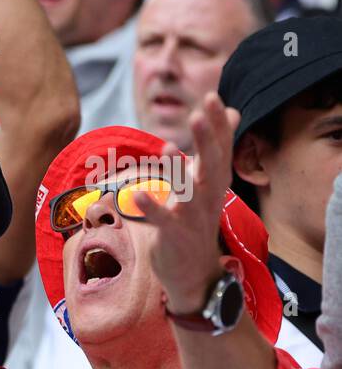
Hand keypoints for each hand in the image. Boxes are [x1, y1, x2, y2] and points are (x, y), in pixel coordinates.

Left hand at [135, 92, 239, 314]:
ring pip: (189, 192)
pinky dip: (151, 207)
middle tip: (199, 114)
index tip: (212, 97)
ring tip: (168, 146)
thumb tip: (232, 112)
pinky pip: (162, 220)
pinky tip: (136, 193)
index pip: (221, 148)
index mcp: (215, 182)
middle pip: (211, 165)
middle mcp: (208, 197)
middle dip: (206, 140)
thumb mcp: (209, 181)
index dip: (217, 124)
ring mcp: (192, 218)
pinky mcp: (174, 236)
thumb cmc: (197, 219)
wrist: (194, 272)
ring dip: (178, 170)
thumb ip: (216, 147)